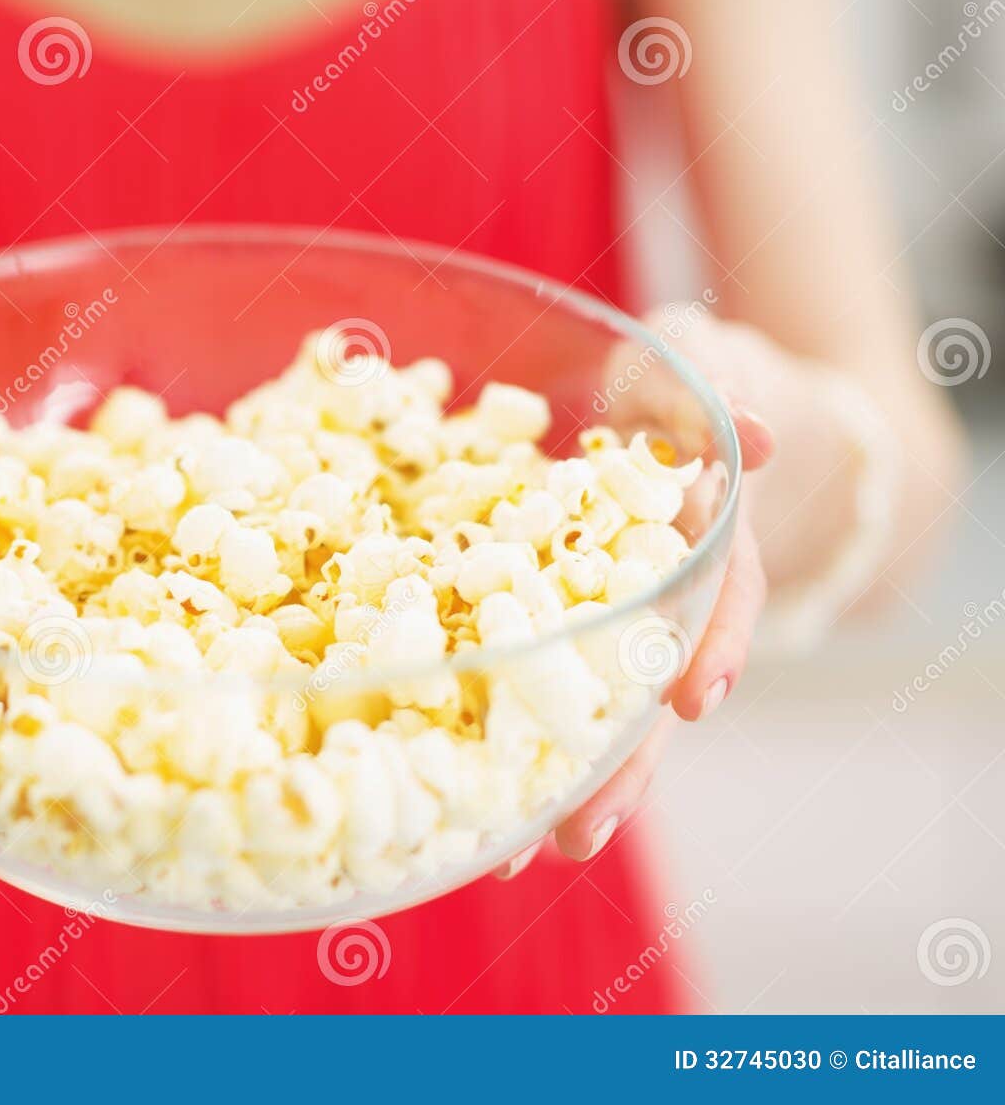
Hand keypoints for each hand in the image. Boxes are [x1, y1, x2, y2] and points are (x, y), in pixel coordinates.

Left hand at [498, 310, 777, 876]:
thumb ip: (721, 400)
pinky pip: (520, 684)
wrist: (640, 392)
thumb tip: (756, 434)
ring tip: (516, 852)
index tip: (693, 700)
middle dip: (620, 763)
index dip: (710, 645)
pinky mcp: (540, 619)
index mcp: (700, 539)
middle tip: (582, 831)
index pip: (721, 597)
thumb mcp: (698, 373)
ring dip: (554, 780)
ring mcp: (600, 616)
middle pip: (645, 690)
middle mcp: (655, 593)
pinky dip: (496, 738)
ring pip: (586, 712)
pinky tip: (469, 799)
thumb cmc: (672, 380)